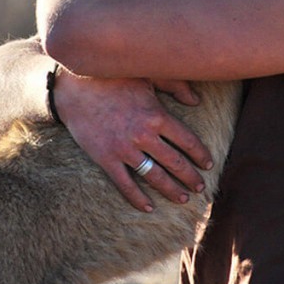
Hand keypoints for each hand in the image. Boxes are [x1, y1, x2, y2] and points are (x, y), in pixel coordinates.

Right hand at [52, 66, 212, 211]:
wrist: (74, 87)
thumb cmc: (116, 78)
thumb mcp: (150, 76)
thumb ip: (176, 86)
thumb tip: (197, 100)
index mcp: (157, 116)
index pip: (188, 141)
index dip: (200, 155)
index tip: (208, 165)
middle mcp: (144, 135)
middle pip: (175, 162)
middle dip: (190, 177)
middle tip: (200, 187)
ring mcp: (124, 149)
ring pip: (154, 176)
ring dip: (171, 190)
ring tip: (183, 199)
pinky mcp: (105, 158)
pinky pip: (124, 183)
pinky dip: (137, 198)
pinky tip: (148, 207)